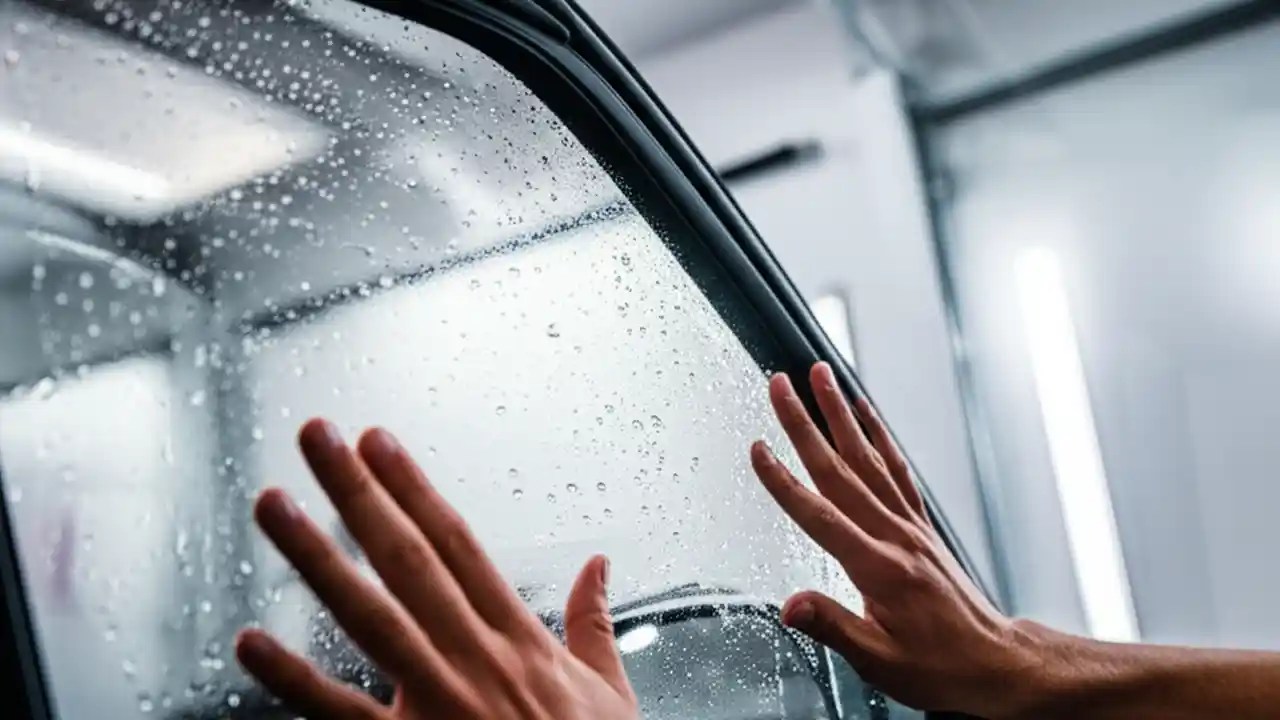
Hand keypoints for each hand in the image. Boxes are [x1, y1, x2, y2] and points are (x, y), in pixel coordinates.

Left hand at [236, 420, 637, 719]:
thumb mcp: (609, 693)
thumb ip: (594, 624)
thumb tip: (599, 564)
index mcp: (519, 640)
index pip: (458, 543)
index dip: (414, 488)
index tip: (377, 441)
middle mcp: (474, 659)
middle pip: (407, 560)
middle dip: (358, 494)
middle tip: (317, 437)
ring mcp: (438, 704)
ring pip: (369, 617)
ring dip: (317, 558)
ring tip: (273, 504)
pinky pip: (340, 714)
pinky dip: (294, 681)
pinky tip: (251, 642)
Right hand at [752, 362, 1040, 717]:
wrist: (996, 664)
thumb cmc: (940, 667)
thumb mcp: (879, 661)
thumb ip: (832, 627)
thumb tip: (791, 606)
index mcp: (879, 568)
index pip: (819, 514)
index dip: (783, 481)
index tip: (758, 448)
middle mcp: (896, 536)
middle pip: (839, 469)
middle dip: (804, 423)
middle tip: (780, 384)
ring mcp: (911, 526)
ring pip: (868, 457)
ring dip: (841, 413)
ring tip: (820, 375)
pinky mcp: (921, 526)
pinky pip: (897, 469)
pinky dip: (879, 436)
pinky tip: (865, 413)